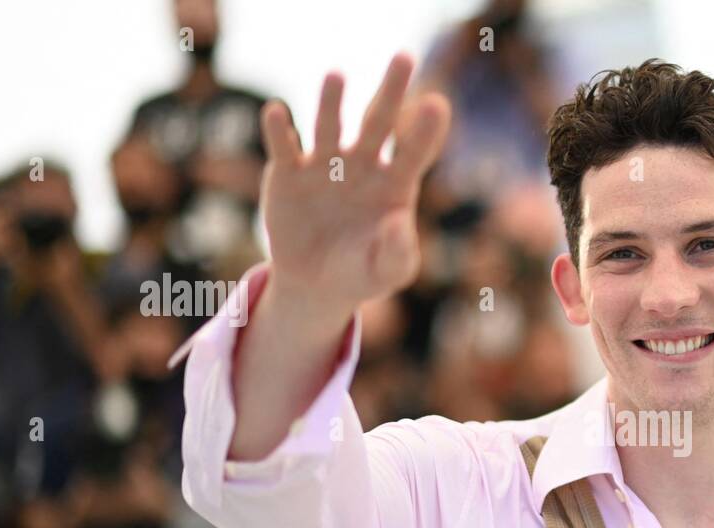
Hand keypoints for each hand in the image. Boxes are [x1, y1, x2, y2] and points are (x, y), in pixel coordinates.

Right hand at [257, 53, 450, 321]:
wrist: (318, 284)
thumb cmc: (364, 273)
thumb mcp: (389, 271)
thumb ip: (399, 252)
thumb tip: (397, 221)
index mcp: (395, 185)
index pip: (414, 152)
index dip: (425, 131)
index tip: (437, 105)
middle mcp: (362, 165)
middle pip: (378, 122)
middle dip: (391, 91)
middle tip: (405, 58)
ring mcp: (324, 165)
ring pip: (329, 126)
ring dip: (332, 102)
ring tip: (336, 76)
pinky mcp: (288, 174)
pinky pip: (284, 148)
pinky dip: (279, 131)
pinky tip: (277, 113)